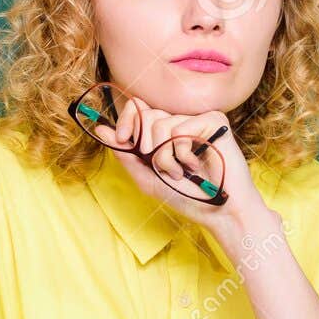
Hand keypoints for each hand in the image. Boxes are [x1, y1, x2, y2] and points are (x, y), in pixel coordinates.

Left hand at [96, 97, 267, 237]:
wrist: (219, 209)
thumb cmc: (185, 195)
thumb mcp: (147, 177)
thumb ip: (125, 153)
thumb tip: (100, 129)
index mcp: (163, 131)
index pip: (137, 108)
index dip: (126, 120)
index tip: (122, 139)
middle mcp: (179, 120)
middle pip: (146, 115)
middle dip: (147, 148)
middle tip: (165, 168)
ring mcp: (196, 119)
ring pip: (161, 124)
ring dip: (166, 158)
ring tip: (182, 171)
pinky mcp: (213, 119)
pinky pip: (181, 128)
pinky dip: (183, 153)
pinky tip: (197, 164)